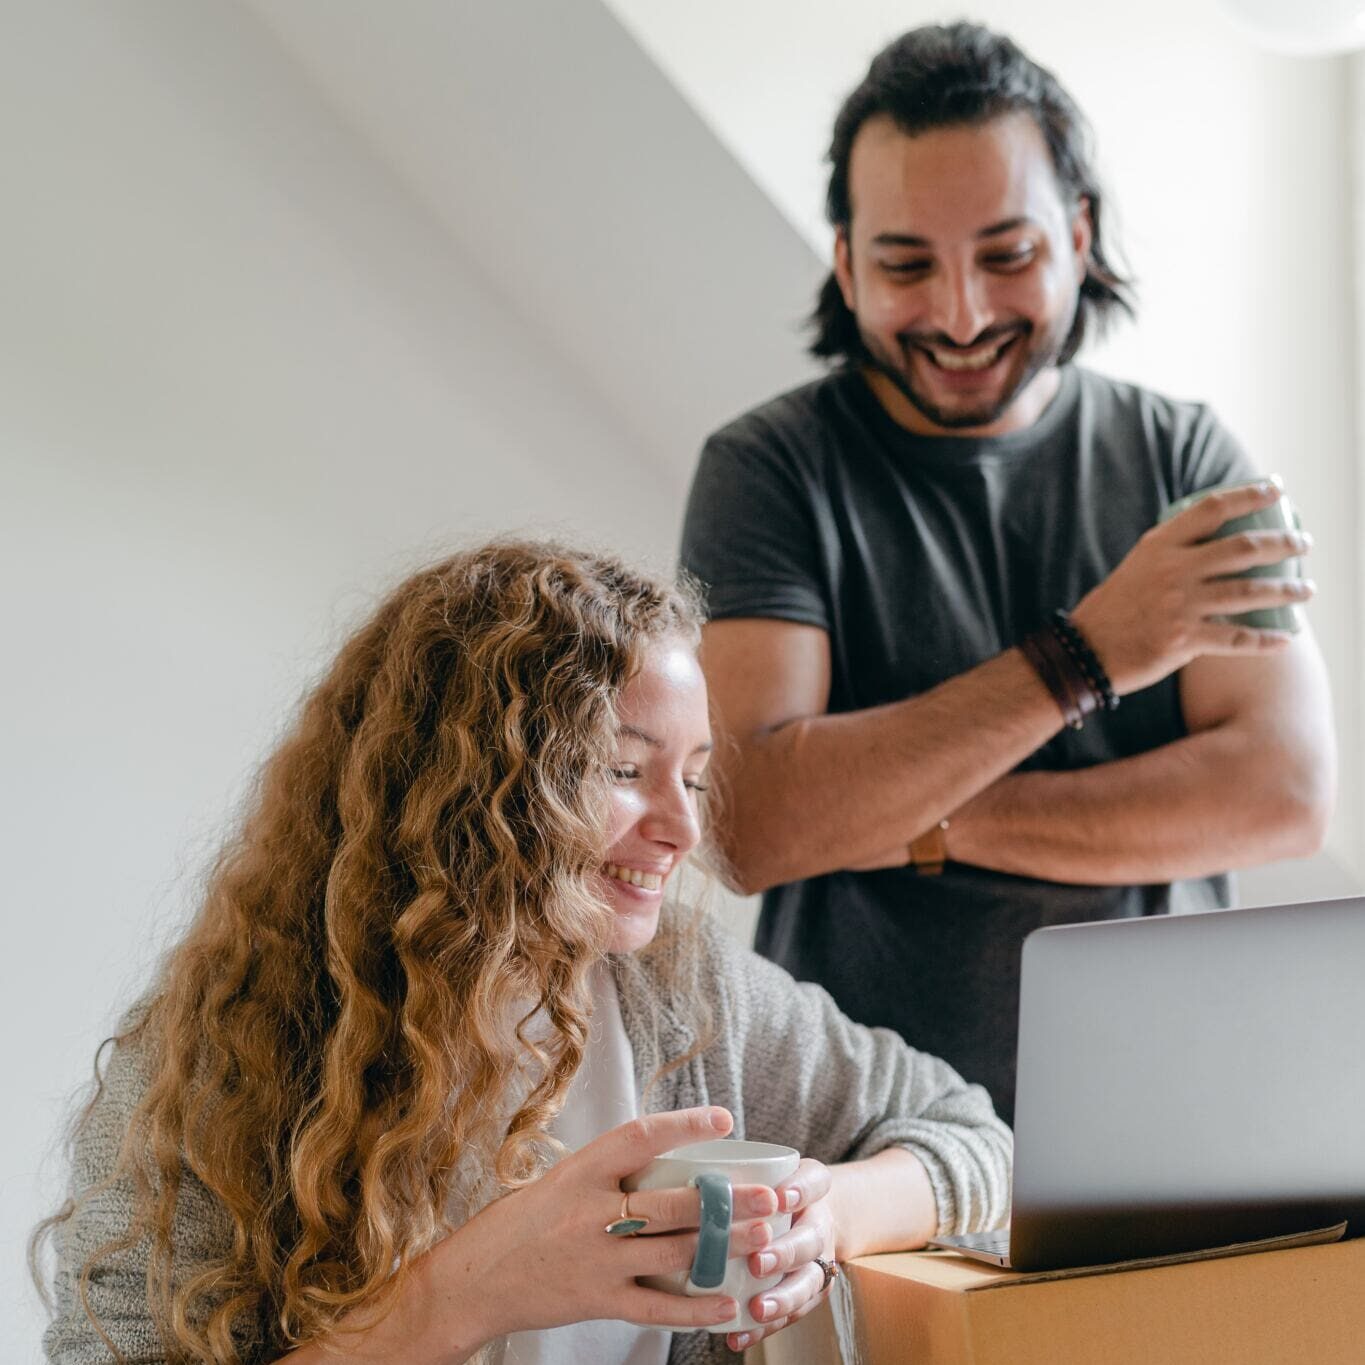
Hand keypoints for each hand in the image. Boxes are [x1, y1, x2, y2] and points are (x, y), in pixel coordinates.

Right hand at [423, 1107, 780, 1356]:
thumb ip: (610, 1173)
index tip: (723, 1119)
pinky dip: (695, 1306)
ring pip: (674, 1253)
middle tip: (769, 1197)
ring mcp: (596, 1260)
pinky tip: (728, 1301)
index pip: (640, 1137)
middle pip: (672, 1203)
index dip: (684, 1126)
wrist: (475, 1279)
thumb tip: (668, 1152)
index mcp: (581, 1171)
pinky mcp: (598, 1301)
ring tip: (764, 1239)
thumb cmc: (522, 1222)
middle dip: (726, 1201)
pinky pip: (656, 1308)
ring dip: (724, 1246)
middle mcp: (590, 1213)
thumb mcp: (561, 1180)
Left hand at [726, 1157, 835, 1353]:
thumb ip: (743, 1167)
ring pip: (807, 1285)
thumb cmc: (775, 1186)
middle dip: (785, 1254)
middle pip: (810, 1242)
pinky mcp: (805, 1295)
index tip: (780, 1198)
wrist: (810, 1212)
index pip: (814, 1183)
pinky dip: (763, 1329)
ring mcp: (816, 1264)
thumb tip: (692, 1169)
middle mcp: (819, 1227)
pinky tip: (738, 1336)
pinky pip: (788, 1316)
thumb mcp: (768, 1165)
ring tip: (757, 1309)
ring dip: (781, 1299)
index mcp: (812, 1188)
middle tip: (758, 1262)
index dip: (799, 1192)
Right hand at [1069, 481, 1312, 696]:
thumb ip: (1172, 553)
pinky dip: (1267, 640)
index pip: (1212, 509)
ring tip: (1306, 589)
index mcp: (1159, 546)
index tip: (1277, 490)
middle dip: (1282, 544)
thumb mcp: (1136, 566)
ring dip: (1286, 590)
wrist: (1085, 651)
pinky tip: (1286, 639)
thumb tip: (1214, 543)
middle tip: (1302, 544)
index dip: (1250, 495)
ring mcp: (1180, 606)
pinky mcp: (1185, 641)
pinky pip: (1238, 639)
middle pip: (1242, 547)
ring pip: (1249, 592)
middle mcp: (1172, 571)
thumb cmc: (1113, 609)